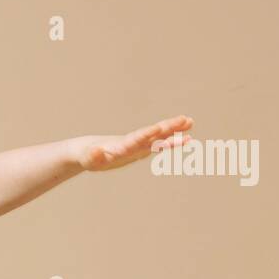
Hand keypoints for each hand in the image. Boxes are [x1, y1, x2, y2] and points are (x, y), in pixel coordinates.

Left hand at [75, 115, 194, 171]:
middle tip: (186, 120)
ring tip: (191, 123)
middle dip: (168, 127)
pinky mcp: (141, 149)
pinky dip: (172, 141)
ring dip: (174, 131)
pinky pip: (160, 144)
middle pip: (153, 133)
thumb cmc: (87, 156)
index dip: (147, 134)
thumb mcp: (89, 159)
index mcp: (122, 145)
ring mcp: (139, 145)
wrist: (89, 150)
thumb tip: (95, 153)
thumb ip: (94, 156)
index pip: (137, 138)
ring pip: (159, 136)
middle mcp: (133, 142)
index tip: (159, 127)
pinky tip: (186, 138)